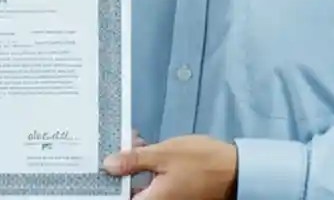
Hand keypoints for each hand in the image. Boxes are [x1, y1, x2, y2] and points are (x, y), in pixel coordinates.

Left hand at [103, 135, 237, 199]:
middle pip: (128, 189)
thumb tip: (107, 165)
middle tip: (114, 144)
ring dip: (133, 163)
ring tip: (132, 140)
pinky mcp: (175, 191)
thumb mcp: (163, 155)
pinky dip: (146, 165)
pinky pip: (153, 180)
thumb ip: (134, 161)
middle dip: (119, 167)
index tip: (97, 163)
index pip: (119, 196)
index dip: (106, 182)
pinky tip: (144, 146)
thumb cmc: (200, 162)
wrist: (237, 170)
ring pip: (140, 183)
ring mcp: (167, 198)